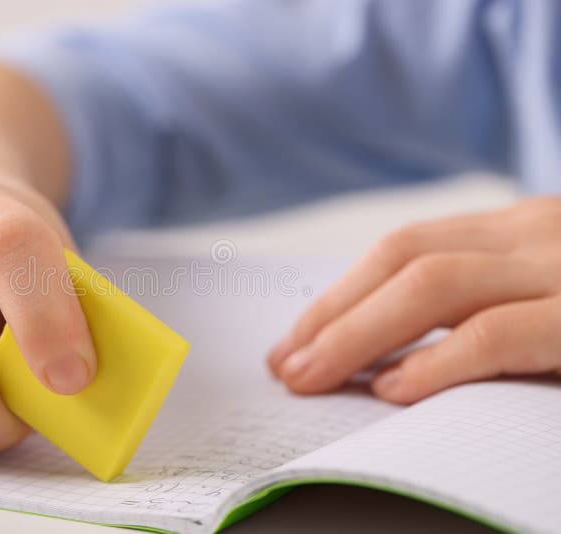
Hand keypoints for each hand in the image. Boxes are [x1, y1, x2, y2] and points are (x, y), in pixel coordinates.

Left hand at [268, 197, 560, 403]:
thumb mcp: (545, 298)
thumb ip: (480, 305)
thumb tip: (384, 360)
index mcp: (518, 230)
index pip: (404, 249)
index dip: (339, 296)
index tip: (294, 341)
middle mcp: (535, 235)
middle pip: (402, 260)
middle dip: (331, 315)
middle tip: (284, 366)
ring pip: (432, 285)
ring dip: (356, 336)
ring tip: (309, 378)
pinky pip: (495, 334)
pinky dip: (434, 362)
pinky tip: (391, 390)